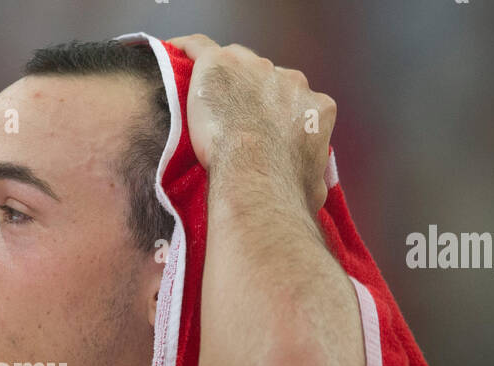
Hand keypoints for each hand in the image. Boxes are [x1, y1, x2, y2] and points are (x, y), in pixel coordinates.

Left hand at [168, 35, 334, 212]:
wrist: (253, 175)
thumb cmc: (282, 187)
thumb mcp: (312, 187)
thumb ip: (313, 178)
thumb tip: (315, 190)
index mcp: (317, 106)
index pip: (295, 99)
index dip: (276, 111)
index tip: (260, 127)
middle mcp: (290, 81)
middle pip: (268, 77)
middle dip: (251, 93)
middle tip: (230, 117)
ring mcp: (255, 68)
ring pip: (236, 60)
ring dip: (224, 74)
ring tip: (204, 94)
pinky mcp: (218, 64)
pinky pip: (199, 47)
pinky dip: (188, 50)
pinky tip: (177, 55)